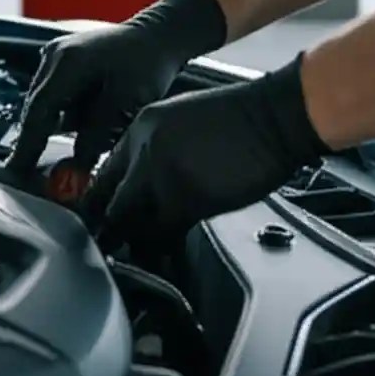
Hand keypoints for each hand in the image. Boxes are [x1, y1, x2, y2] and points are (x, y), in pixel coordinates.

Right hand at [6, 0, 227, 172]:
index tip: (17, 170)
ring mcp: (57, 55)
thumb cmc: (147, 64)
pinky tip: (85, 120)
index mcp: (67, 62)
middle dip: (37, 138)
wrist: (158, 35)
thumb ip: (98, 132)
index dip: (27, 143)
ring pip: (47, 103)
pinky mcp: (64, 61)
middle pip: (38, 107)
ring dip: (57, 124)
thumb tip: (77, 163)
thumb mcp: (127, 101)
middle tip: (30, 170)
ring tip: (73, 141)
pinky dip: (65, 113)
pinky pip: (57, 94)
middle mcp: (55, 56)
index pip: (39, 110)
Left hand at [82, 58, 329, 249]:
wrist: (276, 116)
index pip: (105, 171)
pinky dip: (160, 251)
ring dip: (133, 242)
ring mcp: (162, 176)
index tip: (99, 218)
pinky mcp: (185, 200)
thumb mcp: (185, 121)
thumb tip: (146, 184)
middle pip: (109, 200)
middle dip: (107, 227)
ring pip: (129, 222)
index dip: (100, 200)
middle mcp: (144, 151)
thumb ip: (158, 150)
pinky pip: (161, 236)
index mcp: (142, 128)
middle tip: (106, 245)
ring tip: (135, 256)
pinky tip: (163, 258)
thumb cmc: (244, 120)